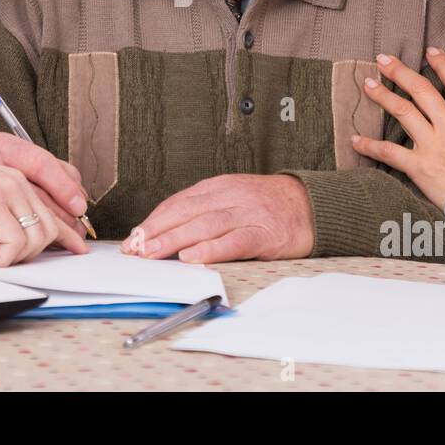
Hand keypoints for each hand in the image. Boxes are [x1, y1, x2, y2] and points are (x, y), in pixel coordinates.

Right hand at [0, 140, 88, 265]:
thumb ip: (0, 226)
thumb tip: (11, 250)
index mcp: (17, 181)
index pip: (54, 210)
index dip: (68, 234)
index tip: (76, 249)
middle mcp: (18, 183)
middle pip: (51, 228)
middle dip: (34, 253)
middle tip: (7, 260)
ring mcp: (9, 191)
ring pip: (38, 237)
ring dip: (16, 256)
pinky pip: (15, 241)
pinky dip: (2, 257)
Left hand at [120, 174, 313, 263]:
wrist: (310, 205)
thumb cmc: (266, 206)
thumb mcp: (232, 197)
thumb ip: (203, 210)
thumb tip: (165, 231)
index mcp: (219, 187)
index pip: (178, 202)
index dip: (154, 220)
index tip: (134, 237)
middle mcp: (230, 196)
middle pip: (186, 212)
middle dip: (156, 231)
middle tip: (135, 248)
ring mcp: (247, 214)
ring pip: (204, 225)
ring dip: (174, 239)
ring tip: (152, 253)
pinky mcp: (264, 234)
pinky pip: (233, 241)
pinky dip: (210, 250)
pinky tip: (191, 257)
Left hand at [351, 48, 444, 210]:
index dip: (442, 63)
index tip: (429, 51)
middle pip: (421, 89)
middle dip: (400, 71)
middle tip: (383, 59)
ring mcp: (433, 144)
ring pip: (402, 111)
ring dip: (382, 95)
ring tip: (368, 84)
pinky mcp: (420, 166)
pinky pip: (388, 152)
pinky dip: (369, 145)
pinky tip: (355, 140)